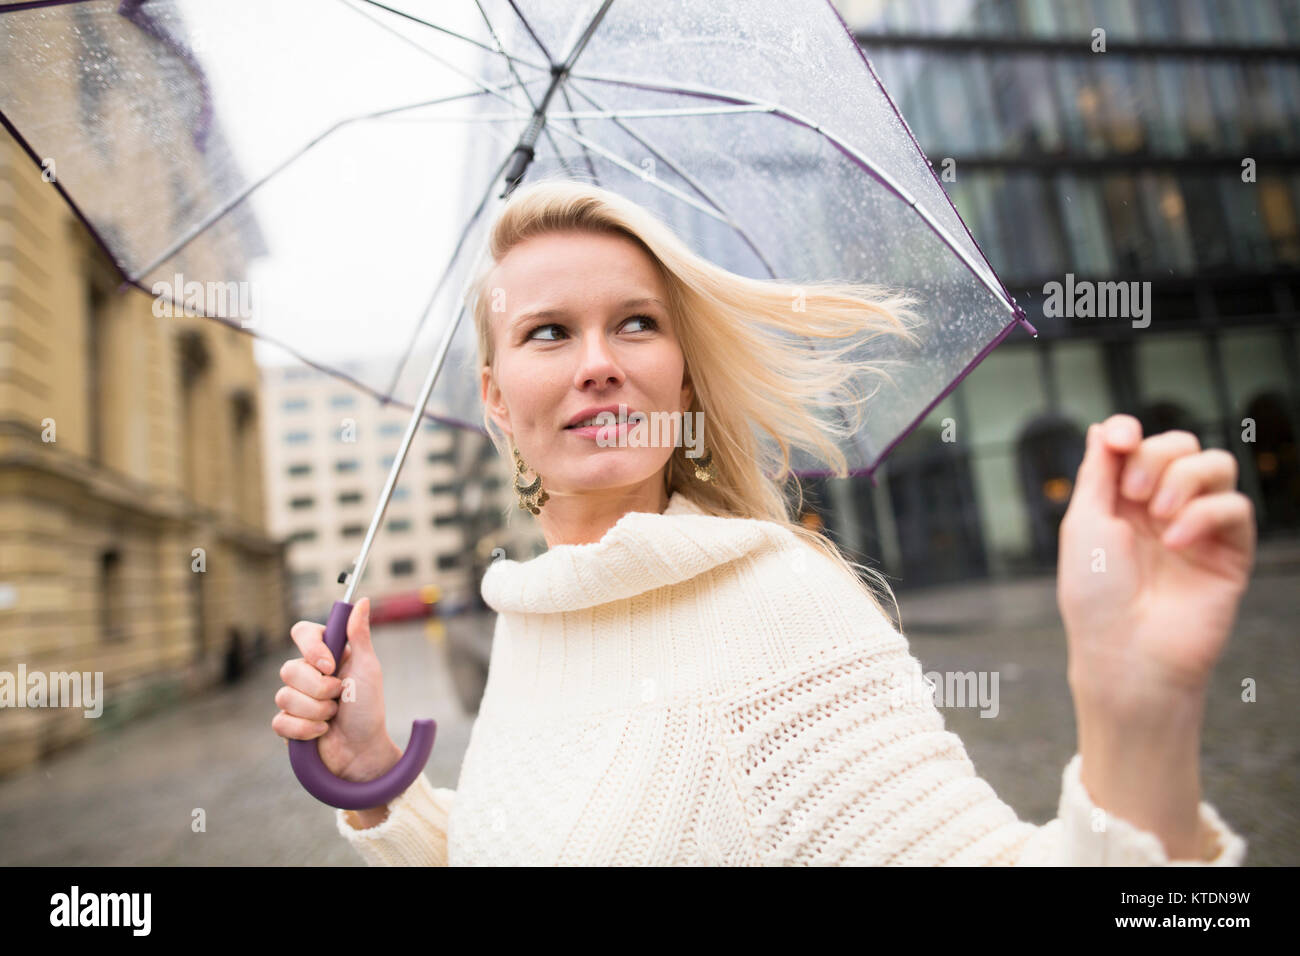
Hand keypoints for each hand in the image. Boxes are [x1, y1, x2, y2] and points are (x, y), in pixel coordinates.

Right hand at [271, 597, 400, 783]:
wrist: (363, 750)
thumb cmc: (369, 708)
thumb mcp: (368, 668)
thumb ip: (359, 635)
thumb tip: (361, 601)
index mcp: (326, 654)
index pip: (301, 632)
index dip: (311, 647)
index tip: (330, 665)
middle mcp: (307, 673)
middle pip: (288, 668)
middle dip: (319, 689)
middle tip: (339, 698)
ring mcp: (295, 698)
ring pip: (284, 697)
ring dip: (316, 711)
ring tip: (334, 717)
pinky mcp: (287, 723)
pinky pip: (280, 721)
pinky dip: (305, 729)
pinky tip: (321, 732)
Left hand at [1057, 414, 1255, 707]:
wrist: (1125, 653)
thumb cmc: (1095, 595)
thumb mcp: (1085, 523)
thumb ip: (1099, 472)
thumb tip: (1106, 427)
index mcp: (1121, 502)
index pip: (1139, 444)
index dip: (1131, 430)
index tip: (1121, 438)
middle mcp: (1161, 510)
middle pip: (1181, 444)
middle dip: (1157, 455)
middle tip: (1135, 495)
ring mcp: (1198, 529)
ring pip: (1217, 465)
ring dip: (1185, 477)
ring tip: (1160, 515)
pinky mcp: (1230, 553)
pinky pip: (1236, 507)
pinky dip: (1205, 513)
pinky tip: (1178, 541)